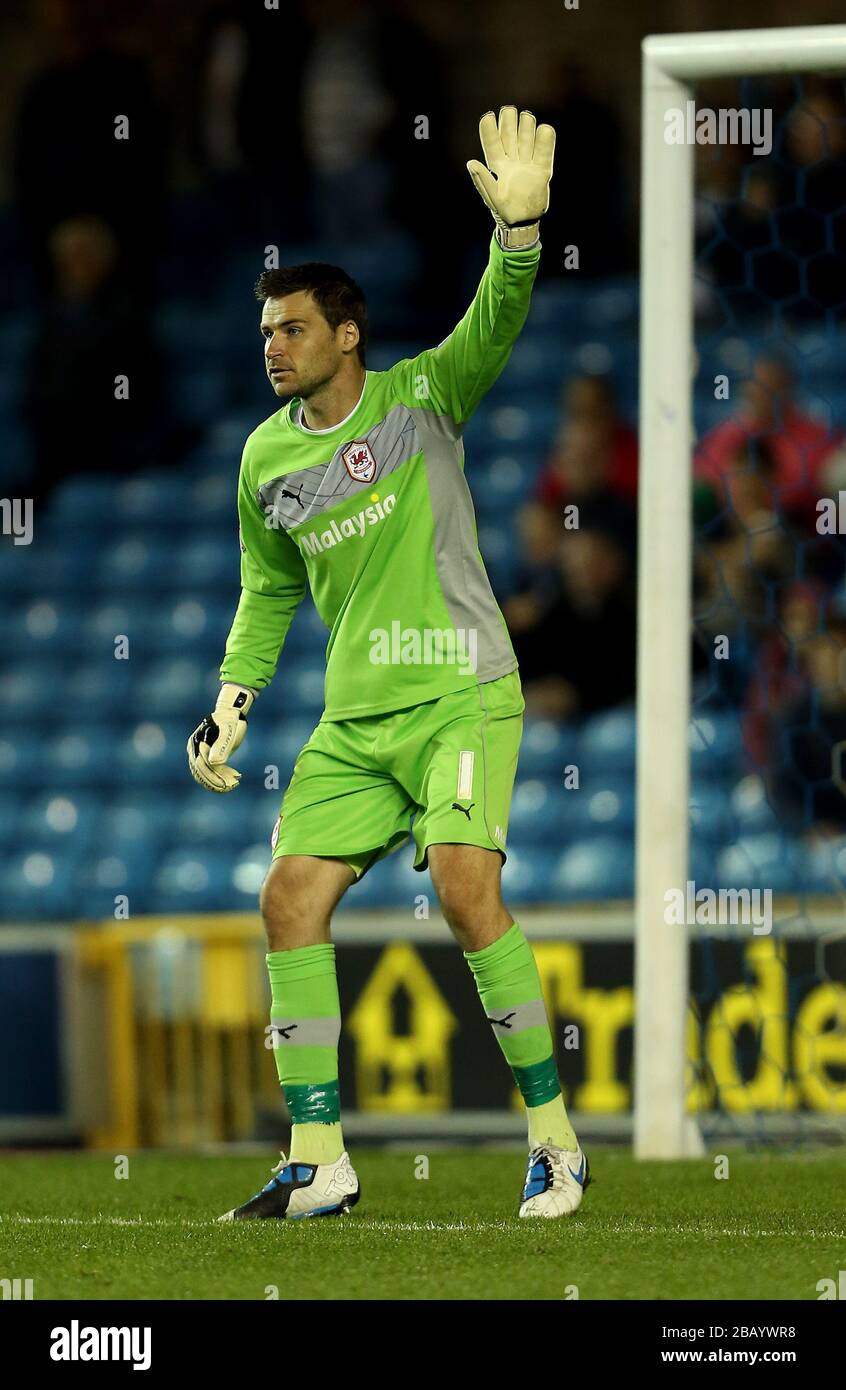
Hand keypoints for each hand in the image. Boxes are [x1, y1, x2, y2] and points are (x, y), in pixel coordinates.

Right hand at [187, 682, 255, 791]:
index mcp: (197, 742)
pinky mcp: (207, 757)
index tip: (226, 783)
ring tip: (234, 784)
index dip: (213, 776)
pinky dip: (219, 778)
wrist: (232, 713)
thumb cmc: (231, 720)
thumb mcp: (229, 730)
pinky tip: (233, 779)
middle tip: (232, 786)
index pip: (201, 764)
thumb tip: (214, 763)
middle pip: (201, 771)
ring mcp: (199, 753)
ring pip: (203, 774)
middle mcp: (195, 749)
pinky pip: (209, 772)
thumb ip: (222, 746)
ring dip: (217, 782)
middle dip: (216, 782)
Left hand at [466, 105, 554, 249]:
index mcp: (497, 165)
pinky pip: (545, 150)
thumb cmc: (504, 211)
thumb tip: (471, 163)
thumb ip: (483, 180)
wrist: (524, 223)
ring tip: (525, 119)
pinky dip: (545, 138)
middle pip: (510, 134)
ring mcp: (527, 163)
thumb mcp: (491, 197)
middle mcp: (512, 160)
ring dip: (526, 125)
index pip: (492, 142)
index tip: (488, 116)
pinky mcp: (542, 169)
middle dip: (509, 120)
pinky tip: (543, 130)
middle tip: (509, 111)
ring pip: (526, 136)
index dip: (489, 129)